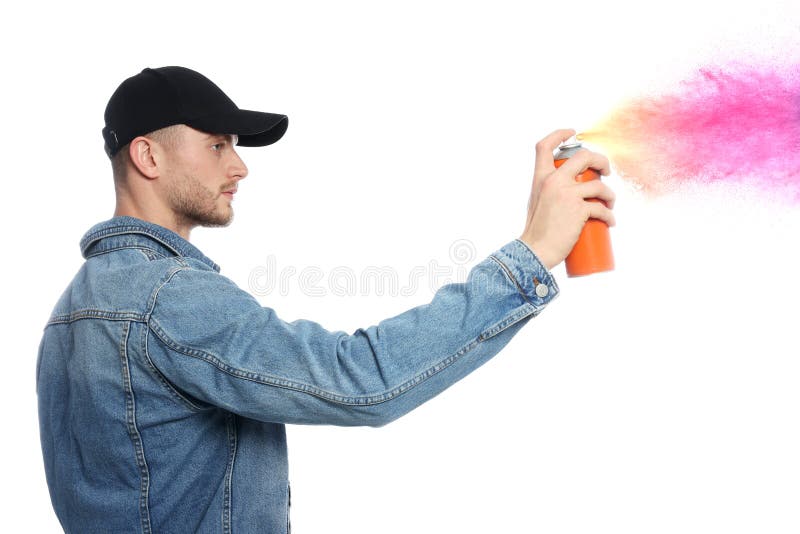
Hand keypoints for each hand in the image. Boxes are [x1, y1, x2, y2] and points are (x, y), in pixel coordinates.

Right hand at [519, 129, 615, 269]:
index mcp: (540, 178)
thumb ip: (548, 192)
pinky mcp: (579, 209)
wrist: (535, 251)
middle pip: (583, 156)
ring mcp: (566, 194)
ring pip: (599, 184)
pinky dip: (609, 215)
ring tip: (610, 204)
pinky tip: (611, 221)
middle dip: (600, 160)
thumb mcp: (536, 203)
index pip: (545, 146)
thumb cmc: (536, 232)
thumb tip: (570, 190)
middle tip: (606, 172)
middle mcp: (553, 181)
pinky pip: (601, 207)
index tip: (574, 134)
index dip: (560, 135)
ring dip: (610, 194)